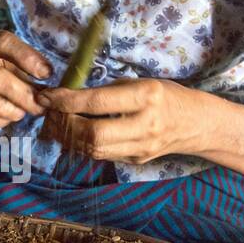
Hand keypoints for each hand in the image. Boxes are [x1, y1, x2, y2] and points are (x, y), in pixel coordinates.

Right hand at [0, 28, 51, 128]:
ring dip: (6, 109)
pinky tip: (3, 120)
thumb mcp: (4, 58)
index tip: (47, 74)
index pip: (2, 42)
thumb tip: (52, 84)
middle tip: (39, 106)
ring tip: (21, 113)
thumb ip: (26, 66)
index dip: (27, 58)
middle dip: (22, 94)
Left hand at [36, 78, 197, 163]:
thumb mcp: (142, 83)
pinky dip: (82, 145)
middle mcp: (144, 124)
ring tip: (56, 124)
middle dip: (64, 124)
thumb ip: (109, 90)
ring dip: (69, 138)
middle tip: (49, 113)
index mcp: (146, 96)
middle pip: (92, 133)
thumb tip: (71, 92)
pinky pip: (101, 155)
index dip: (67, 100)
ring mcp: (141, 147)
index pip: (97, 102)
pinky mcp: (136, 160)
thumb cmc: (166, 96)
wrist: (196, 123)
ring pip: (93, 149)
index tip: (47, 97)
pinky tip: (73, 134)